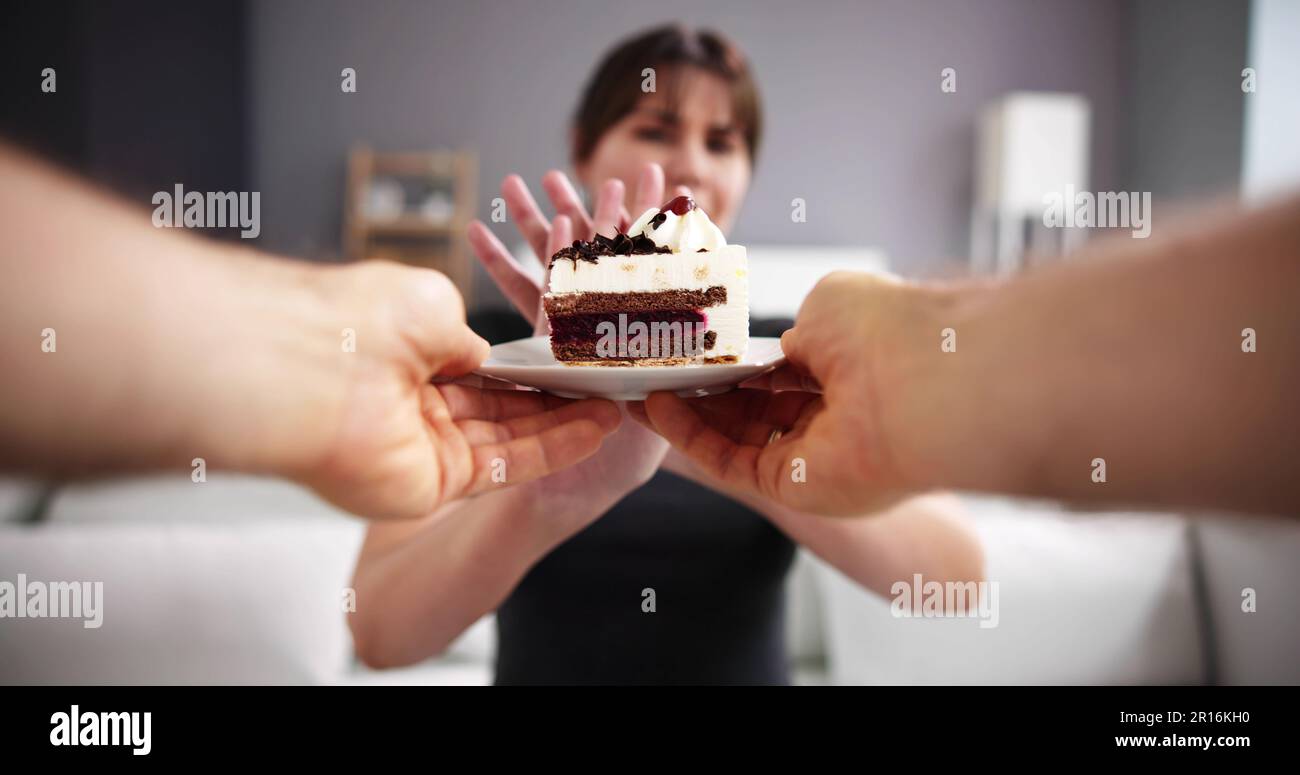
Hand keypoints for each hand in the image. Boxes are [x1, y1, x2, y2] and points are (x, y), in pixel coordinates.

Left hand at [284, 261, 622, 519]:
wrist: (312, 370)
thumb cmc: (363, 322)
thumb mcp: (432, 307)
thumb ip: (466, 338)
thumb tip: (483, 359)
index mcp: (405, 355)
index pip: (478, 369)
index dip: (526, 367)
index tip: (571, 361)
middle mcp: (413, 405)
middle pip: (500, 407)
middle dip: (555, 398)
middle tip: (606, 386)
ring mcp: (424, 448)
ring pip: (510, 438)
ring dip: (565, 425)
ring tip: (615, 408)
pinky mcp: (435, 485)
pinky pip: (506, 467)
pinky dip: (553, 450)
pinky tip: (595, 430)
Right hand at [461, 164, 682, 524]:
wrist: (552, 499)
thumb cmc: (603, 472)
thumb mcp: (645, 431)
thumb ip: (660, 384)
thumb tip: (687, 349)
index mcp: (637, 347)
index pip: (657, 277)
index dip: (666, 232)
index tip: (674, 187)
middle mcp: (602, 335)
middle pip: (607, 261)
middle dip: (604, 215)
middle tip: (605, 169)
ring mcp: (563, 337)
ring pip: (554, 270)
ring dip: (542, 224)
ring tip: (524, 177)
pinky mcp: (526, 346)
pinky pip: (511, 299)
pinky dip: (497, 264)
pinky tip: (477, 231)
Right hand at [639, 271, 944, 515]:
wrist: (921, 383)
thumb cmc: (886, 332)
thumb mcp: (828, 304)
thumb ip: (795, 329)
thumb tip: (778, 349)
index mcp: (847, 372)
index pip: (779, 374)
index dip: (733, 364)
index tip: (688, 350)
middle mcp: (833, 420)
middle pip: (751, 409)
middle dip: (700, 391)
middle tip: (651, 370)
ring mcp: (813, 458)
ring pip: (734, 438)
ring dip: (685, 414)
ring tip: (640, 386)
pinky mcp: (794, 488)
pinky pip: (731, 462)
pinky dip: (691, 437)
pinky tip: (657, 407)